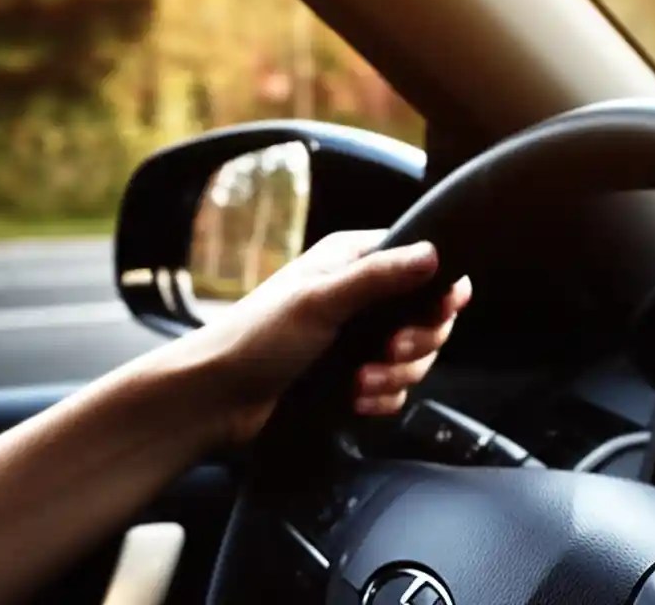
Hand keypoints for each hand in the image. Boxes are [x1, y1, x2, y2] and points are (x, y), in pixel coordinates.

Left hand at [170, 230, 471, 444]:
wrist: (216, 400)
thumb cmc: (255, 338)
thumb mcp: (319, 301)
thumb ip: (379, 277)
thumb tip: (434, 253)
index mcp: (353, 261)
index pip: (422, 263)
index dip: (438, 290)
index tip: (438, 312)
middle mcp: (361, 295)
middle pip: (428, 316)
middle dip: (416, 342)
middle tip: (389, 351)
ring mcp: (359, 338)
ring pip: (415, 357)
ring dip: (395, 375)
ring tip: (359, 384)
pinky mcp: (354, 377)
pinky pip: (395, 388)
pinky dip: (382, 398)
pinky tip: (354, 401)